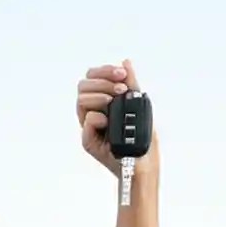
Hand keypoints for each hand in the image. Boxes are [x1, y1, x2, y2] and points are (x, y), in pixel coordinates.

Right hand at [76, 59, 159, 178]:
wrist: (143, 163)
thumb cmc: (140, 138)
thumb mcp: (138, 106)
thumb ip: (131, 84)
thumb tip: (126, 63)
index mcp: (102, 100)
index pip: (92, 77)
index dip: (104, 71)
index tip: (121, 74)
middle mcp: (92, 111)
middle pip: (83, 86)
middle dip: (102, 82)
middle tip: (120, 90)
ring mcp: (90, 127)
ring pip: (82, 101)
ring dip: (99, 97)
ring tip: (114, 105)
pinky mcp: (90, 142)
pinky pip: (86, 122)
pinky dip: (97, 118)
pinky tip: (108, 122)